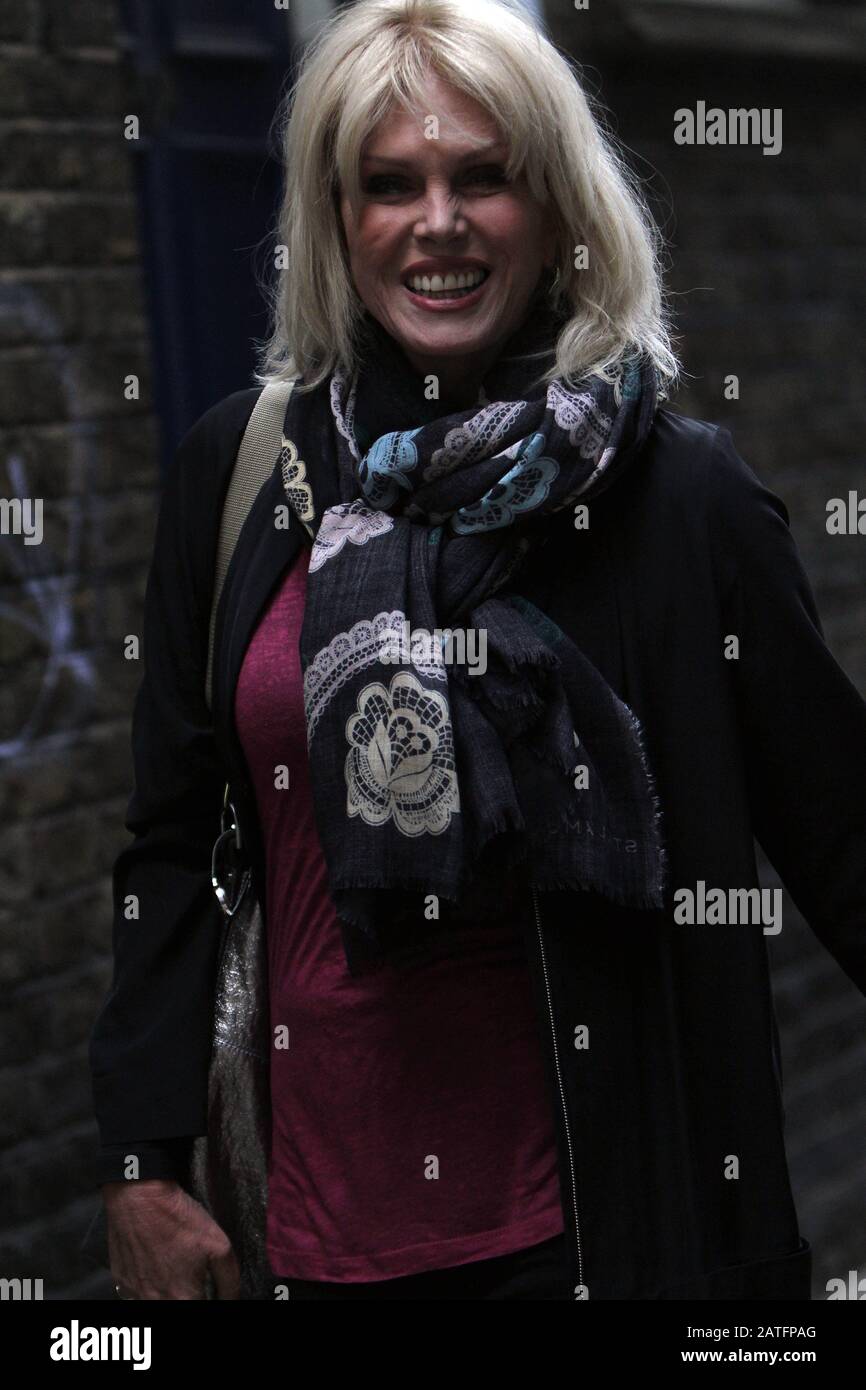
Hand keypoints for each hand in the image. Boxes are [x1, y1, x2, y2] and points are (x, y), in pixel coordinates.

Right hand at [102, 1179, 240, 1299]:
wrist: (140, 1197)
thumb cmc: (178, 1219)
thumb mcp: (219, 1244)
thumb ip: (229, 1280)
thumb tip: (232, 1299)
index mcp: (183, 1297)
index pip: (200, 1310)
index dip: (208, 1300)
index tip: (207, 1290)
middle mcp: (156, 1301)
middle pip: (176, 1307)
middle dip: (186, 1297)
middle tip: (191, 1279)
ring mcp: (135, 1292)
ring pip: (154, 1303)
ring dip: (165, 1295)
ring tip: (172, 1274)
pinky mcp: (120, 1279)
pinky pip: (135, 1293)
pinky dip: (146, 1287)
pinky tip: (153, 1270)